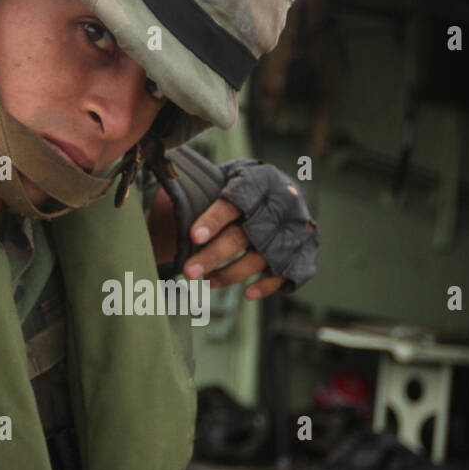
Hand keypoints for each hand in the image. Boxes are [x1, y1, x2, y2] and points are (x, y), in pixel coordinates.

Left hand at [181, 161, 318, 297]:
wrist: (278, 190)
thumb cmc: (238, 186)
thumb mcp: (222, 175)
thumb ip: (196, 186)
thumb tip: (166, 196)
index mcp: (260, 180)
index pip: (234, 200)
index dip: (214, 219)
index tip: (193, 237)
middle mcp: (281, 204)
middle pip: (245, 235)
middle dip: (215, 255)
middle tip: (189, 271)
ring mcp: (294, 230)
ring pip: (260, 258)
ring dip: (231, 274)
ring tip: (205, 281)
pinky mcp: (301, 252)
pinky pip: (285, 274)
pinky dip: (267, 285)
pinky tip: (247, 293)